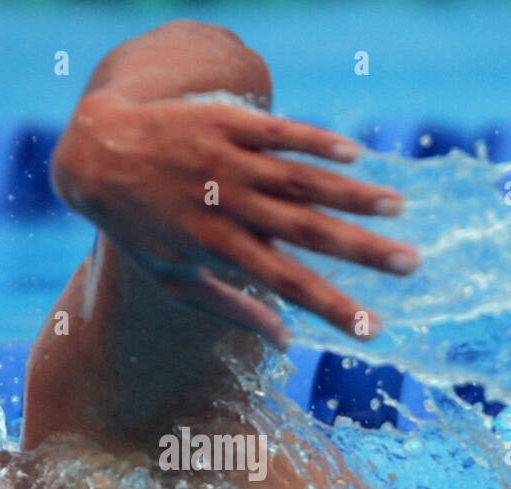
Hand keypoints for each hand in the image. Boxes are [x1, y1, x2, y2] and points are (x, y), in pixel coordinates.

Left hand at [51, 89, 420, 347]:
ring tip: (399, 207)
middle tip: (412, 264)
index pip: (288, 285)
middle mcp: (227, 206)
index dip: (332, 307)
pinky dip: (315, 143)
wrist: (98, 154)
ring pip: (300, 180)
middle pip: (306, 232)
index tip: (372, 329)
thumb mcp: (171, 279)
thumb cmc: (138, 225)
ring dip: (352, 194)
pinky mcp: (226, 123)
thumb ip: (229, 309)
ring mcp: (228, 162)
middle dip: (362, 251)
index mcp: (218, 248)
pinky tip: (353, 155)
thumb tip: (283, 342)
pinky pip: (278, 134)